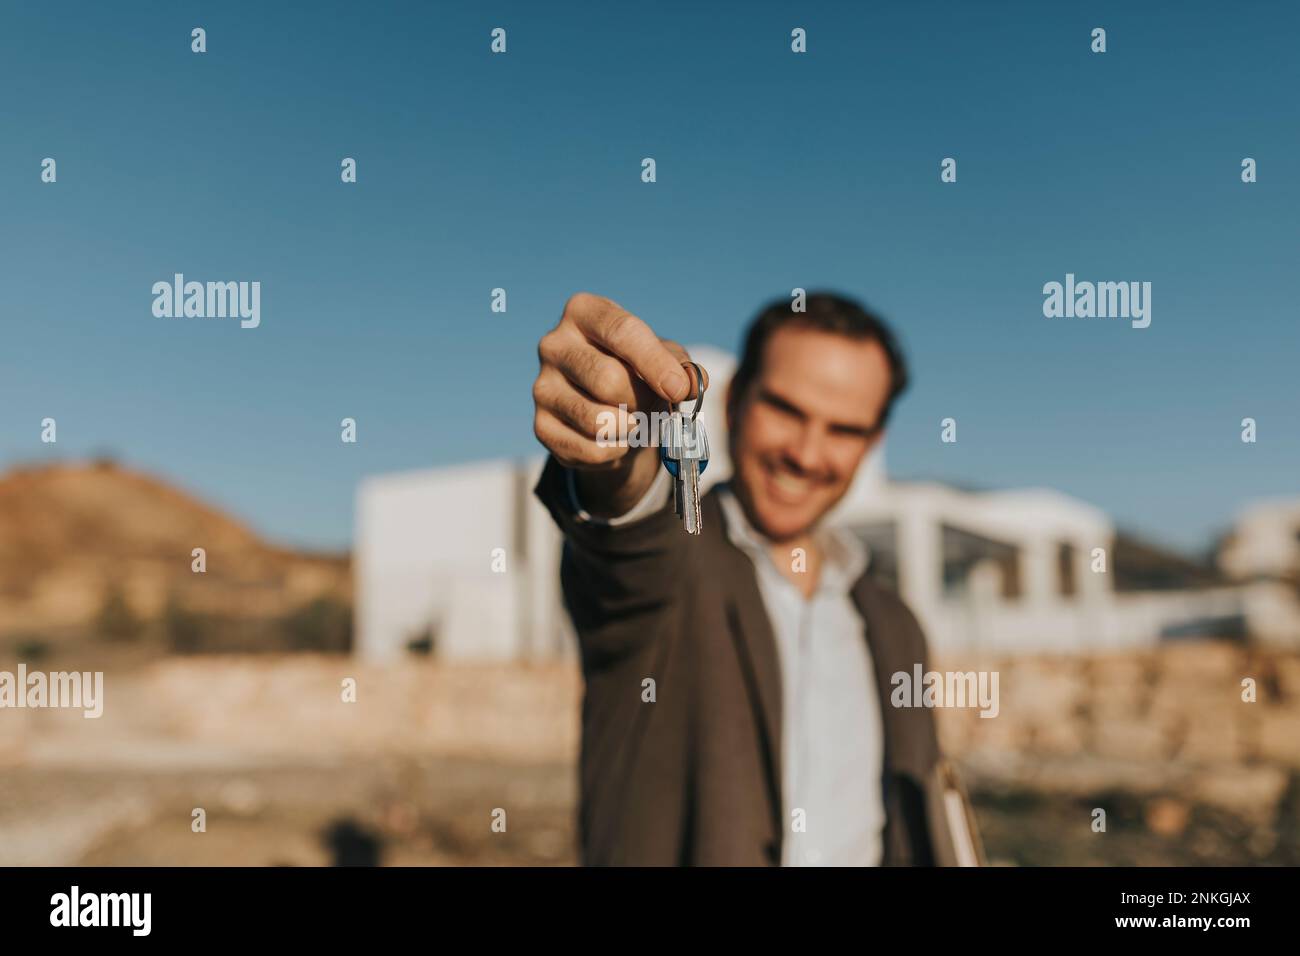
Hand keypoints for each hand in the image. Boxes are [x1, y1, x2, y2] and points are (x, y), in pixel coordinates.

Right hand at [533, 292, 707, 471]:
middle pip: (608, 380)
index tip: (679, 391)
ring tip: (636, 422)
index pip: (622, 331)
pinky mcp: (541, 426)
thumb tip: (693, 384)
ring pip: (597, 420)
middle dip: (642, 401)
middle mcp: (553, 344)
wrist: (608, 407)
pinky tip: (617, 440)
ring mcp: (542, 386)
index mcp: (583, 312)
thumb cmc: (638, 372)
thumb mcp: (665, 359)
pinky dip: (616, 452)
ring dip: (631, 429)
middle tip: (653, 407)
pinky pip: (589, 449)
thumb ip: (682, 367)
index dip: (655, 364)